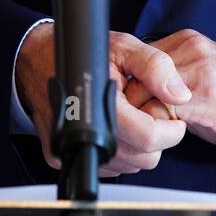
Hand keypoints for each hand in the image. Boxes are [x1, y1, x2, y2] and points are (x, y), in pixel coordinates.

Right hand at [15, 24, 191, 173]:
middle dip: (156, 138)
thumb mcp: (123, 46)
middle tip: (151, 112)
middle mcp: (82, 134)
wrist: (36, 60)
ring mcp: (70, 149)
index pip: (149, 139)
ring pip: (127, 167)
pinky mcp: (62, 157)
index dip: (172, 131)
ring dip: (138, 146)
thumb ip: (155, 66)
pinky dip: (119, 152)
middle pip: (143, 159)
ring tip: (129, 116)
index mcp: (100, 106)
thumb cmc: (80, 51)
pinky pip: (107, 168)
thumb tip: (179, 94)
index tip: (176, 119)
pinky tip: (114, 127)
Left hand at [123, 30, 215, 159]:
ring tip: (154, 132)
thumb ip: (172, 80)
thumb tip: (139, 95)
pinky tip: (173, 135)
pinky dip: (160, 128)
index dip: (132, 88)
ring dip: (145, 117)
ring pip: (146, 94)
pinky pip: (164, 112)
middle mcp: (192, 48)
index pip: (138, 60)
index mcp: (189, 41)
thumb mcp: (203, 79)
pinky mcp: (206, 96)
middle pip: (137, 75)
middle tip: (137, 124)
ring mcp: (199, 70)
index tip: (133, 108)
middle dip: (133, 103)